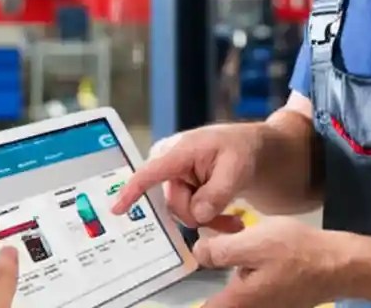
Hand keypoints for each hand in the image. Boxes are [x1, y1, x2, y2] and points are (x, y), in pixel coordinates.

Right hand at [109, 124, 261, 230]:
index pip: (149, 173)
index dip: (132, 192)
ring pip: (182, 214)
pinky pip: (188, 215)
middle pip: (173, 205)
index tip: (117, 209)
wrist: (253, 151)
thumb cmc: (243, 149)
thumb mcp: (237, 168)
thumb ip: (217, 193)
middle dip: (200, 215)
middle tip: (230, 220)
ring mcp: (174, 179)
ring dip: (209, 220)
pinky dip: (209, 220)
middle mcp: (169, 165)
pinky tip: (229, 221)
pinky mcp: (181, 190)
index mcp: (178, 151)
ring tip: (233, 219)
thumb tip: (198, 215)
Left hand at [192, 218, 345, 307]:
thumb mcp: (252, 243)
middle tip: (208, 253)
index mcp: (239, 301)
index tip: (180, 280)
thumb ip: (219, 251)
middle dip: (213, 280)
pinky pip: (253, 292)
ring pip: (237, 295)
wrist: (340, 264)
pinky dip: (248, 275)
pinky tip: (253, 252)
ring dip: (231, 274)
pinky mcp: (279, 300)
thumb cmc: (295, 252)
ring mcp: (268, 307)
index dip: (190, 300)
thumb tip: (198, 253)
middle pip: (220, 303)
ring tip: (227, 247)